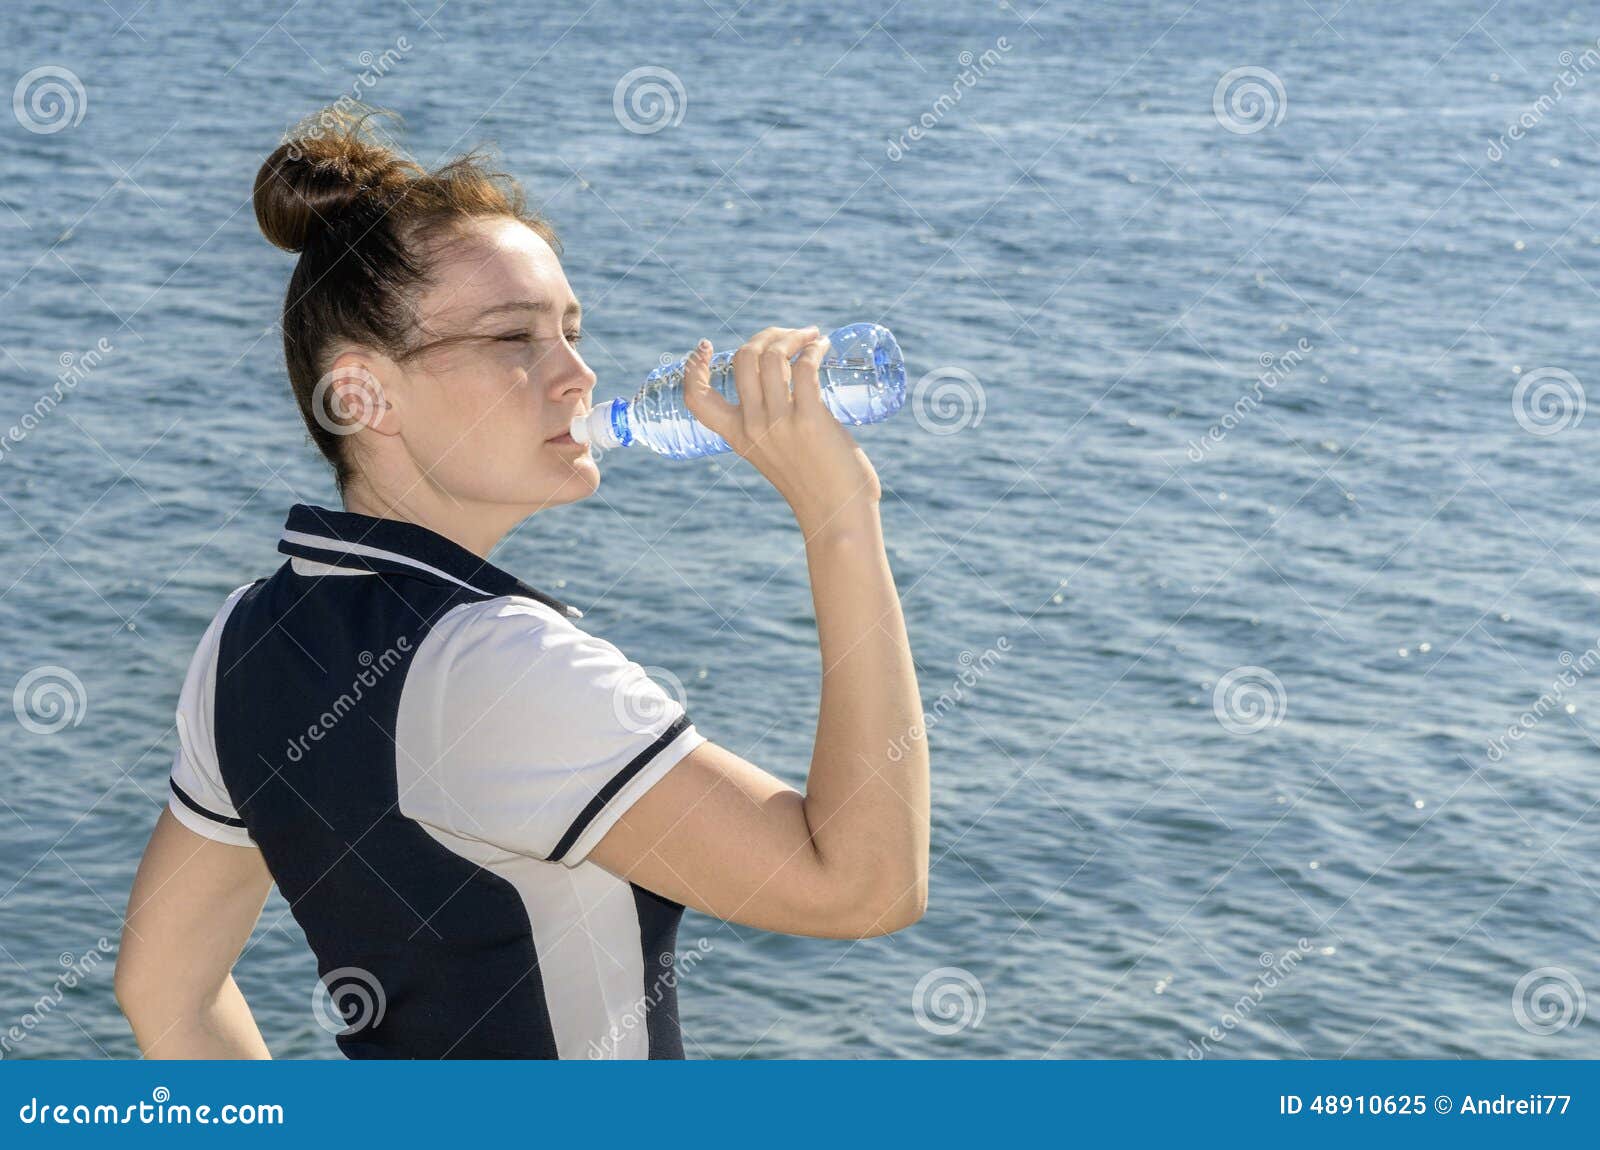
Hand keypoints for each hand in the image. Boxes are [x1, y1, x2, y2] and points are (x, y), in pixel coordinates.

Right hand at [682, 326, 881, 534]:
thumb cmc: (817, 487)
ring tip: (812, 337)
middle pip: (743, 359)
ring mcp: (779, 423)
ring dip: (793, 336)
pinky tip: (822, 347)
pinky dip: (813, 349)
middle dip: (767, 336)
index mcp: (737, 436)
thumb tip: (793, 385)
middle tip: (793, 336)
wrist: (837, 519)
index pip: (697, 399)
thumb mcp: (777, 454)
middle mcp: (752, 427)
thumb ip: (774, 426)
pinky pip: (804, 368)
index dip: (692, 368)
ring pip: (771, 357)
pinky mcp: (809, 420)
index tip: (703, 347)